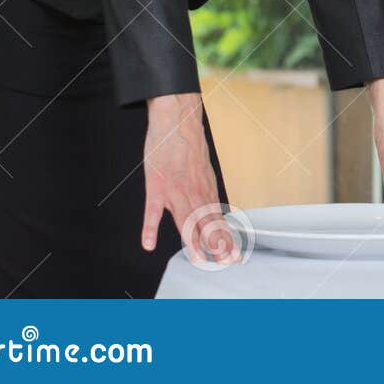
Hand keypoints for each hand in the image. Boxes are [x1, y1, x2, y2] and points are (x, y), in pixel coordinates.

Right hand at [143, 92, 236, 264]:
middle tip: (227, 262)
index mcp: (206, 190)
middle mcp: (194, 192)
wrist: (177, 121)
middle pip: (207, 223)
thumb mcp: (204, 170)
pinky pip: (153, 210)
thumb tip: (212, 209)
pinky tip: (148, 243)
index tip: (235, 255)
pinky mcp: (156, 186)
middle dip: (218, 244)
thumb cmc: (188, 145)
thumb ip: (206, 192)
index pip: (218, 220)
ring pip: (186, 219)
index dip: (226, 239)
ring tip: (199, 259)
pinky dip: (150, 227)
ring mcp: (175, 190)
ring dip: (193, 241)